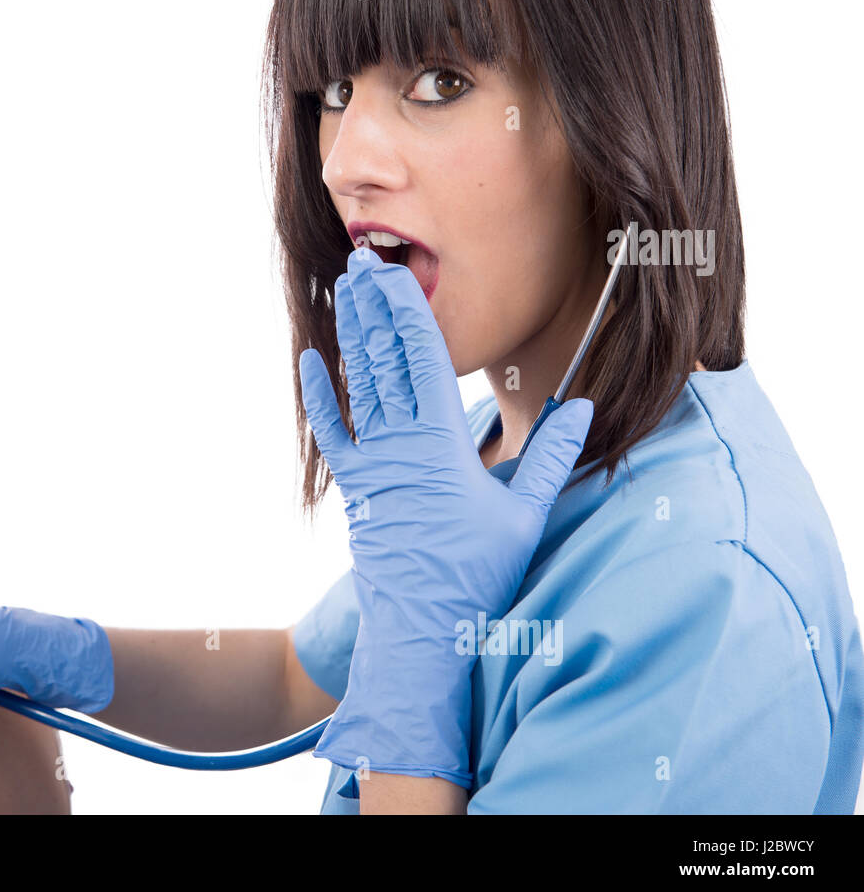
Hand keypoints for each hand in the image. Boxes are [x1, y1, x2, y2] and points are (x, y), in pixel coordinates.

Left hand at [298, 248, 591, 785]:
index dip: (406, 310)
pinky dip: (319, 396)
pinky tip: (309, 362)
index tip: (394, 272)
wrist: (422, 628)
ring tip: (346, 292)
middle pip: (383, 360)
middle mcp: (399, 444)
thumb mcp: (525, 514)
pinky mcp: (356, 487)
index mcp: (441, 442)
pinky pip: (332, 432)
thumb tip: (582, 405)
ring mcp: (372, 464)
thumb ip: (552, 456)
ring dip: (352, 336)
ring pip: (358, 385)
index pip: (421, 358)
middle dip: (373, 308)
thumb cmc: (478, 574)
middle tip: (361, 263)